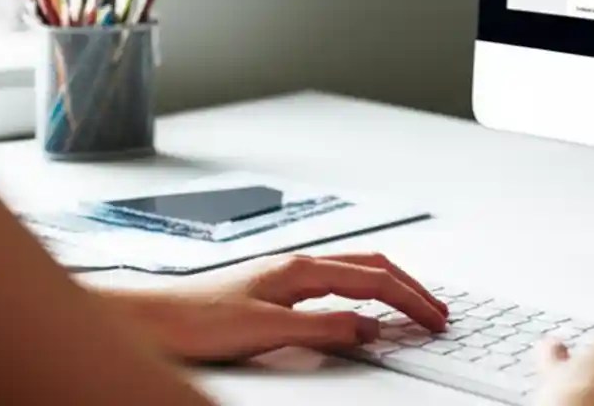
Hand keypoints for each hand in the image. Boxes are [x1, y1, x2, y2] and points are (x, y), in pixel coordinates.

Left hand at [98, 252, 447, 362]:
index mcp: (302, 269)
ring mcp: (290, 273)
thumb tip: (369, 328)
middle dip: (411, 288)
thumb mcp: (266, 329)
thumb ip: (322, 328)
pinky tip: (367, 305)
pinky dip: (368, 290)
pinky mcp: (280, 286)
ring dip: (392, 286)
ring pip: (358, 269)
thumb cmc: (198, 319)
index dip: (410, 300)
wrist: (156, 317)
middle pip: (373, 267)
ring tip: (415, 306)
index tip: (434, 320)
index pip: (374, 280)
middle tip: (438, 313)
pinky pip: (339, 281)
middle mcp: (299, 264)